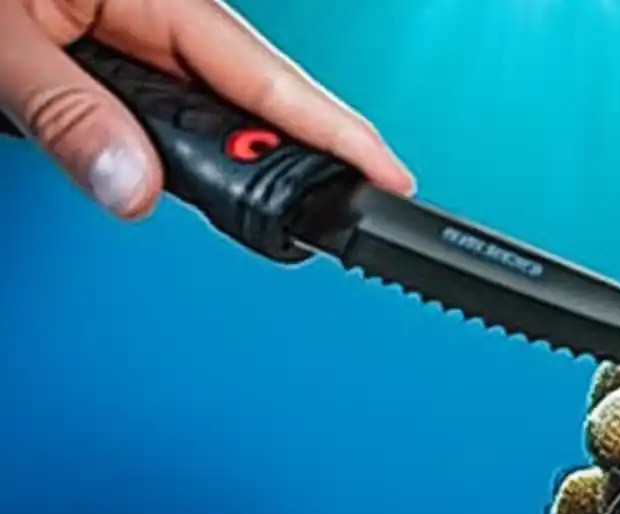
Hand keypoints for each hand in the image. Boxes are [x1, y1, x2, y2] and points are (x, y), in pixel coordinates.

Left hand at [0, 0, 415, 218]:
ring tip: (249, 207)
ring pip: (222, 108)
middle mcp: (169, 13)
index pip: (270, 81)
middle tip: (319, 222)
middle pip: (262, 100)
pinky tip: (169, 165)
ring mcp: (153, 28)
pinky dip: (182, 145)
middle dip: (290, 161)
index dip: (340, 134)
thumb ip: (64, 114)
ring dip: (225, 159)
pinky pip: (180, 103)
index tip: (390, 179)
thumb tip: (131, 189)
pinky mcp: (128, 43)